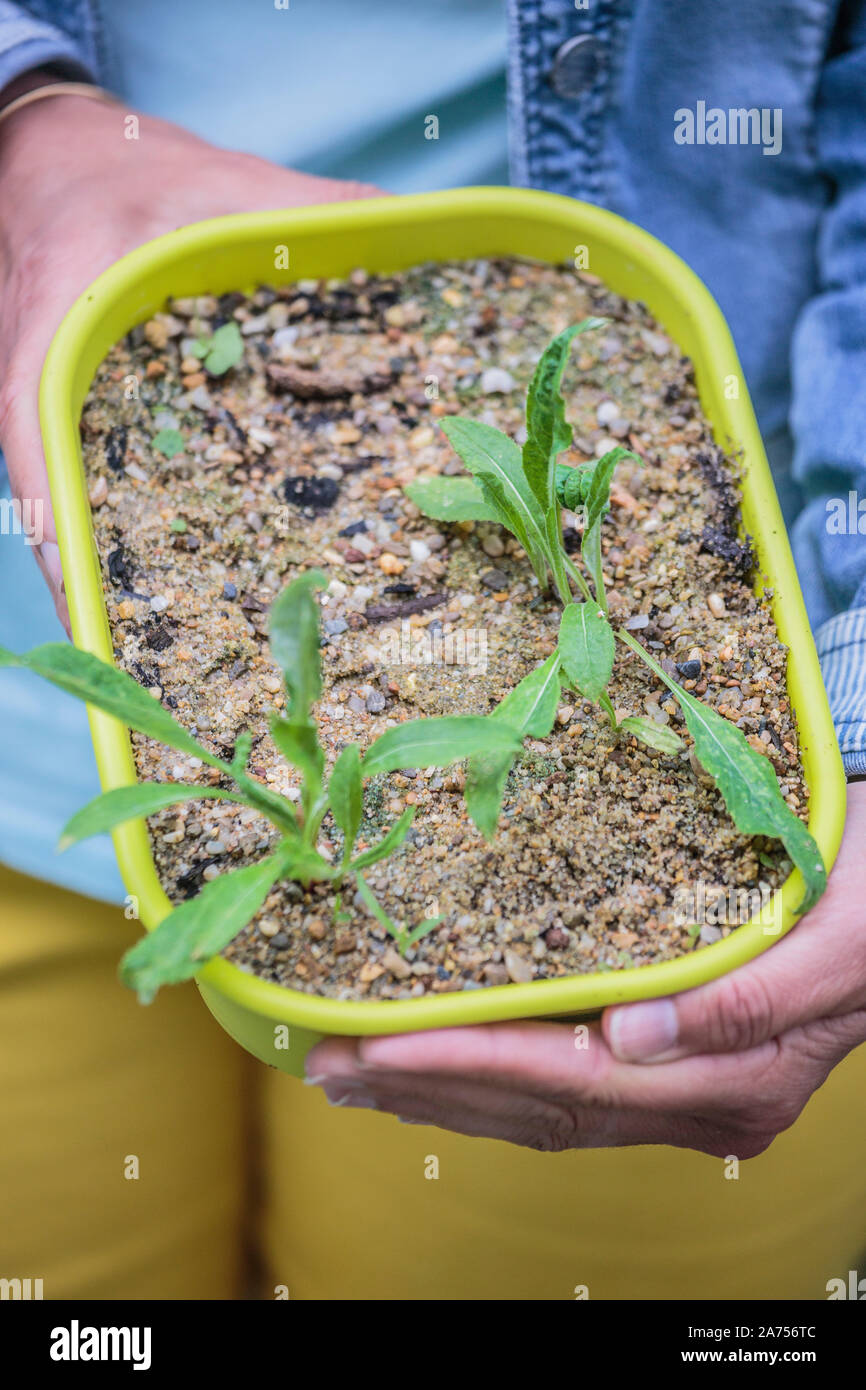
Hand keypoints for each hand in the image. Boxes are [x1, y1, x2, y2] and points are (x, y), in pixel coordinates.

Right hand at [0, 86, 380, 627]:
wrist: (49, 159)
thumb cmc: (128, 173)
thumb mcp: (217, 182)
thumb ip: (310, 207)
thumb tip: (407, 233)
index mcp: (56, 323)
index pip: (33, 428)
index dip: (55, 516)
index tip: (85, 589)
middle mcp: (35, 379)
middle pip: (48, 495)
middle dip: (89, 579)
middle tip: (144, 660)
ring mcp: (43, 405)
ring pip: (61, 501)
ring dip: (100, 570)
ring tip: (157, 651)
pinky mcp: (65, 415)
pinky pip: (81, 482)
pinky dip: (113, 535)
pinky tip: (173, 582)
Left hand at [306, 780, 865, 1157]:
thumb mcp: (837, 937)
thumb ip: (745, 1003)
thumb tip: (630, 1035)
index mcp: (738, 1079)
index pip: (575, 1080)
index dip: (472, 1062)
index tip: (380, 1043)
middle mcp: (704, 1102)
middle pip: (542, 1107)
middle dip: (430, 1086)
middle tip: (330, 1059)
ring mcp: (688, 1093)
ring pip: (544, 1109)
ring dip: (444, 1094)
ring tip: (353, 1073)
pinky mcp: (675, 1065)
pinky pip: (565, 1090)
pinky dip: (491, 1081)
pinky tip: (437, 1069)